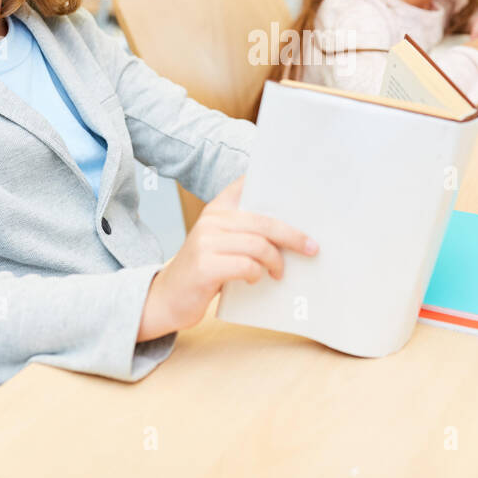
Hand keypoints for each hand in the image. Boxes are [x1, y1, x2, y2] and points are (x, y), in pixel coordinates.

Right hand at [137, 176, 316, 340]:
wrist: (166, 298)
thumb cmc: (204, 271)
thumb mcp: (220, 243)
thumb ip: (246, 231)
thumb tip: (293, 232)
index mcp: (217, 209)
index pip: (246, 184)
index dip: (272, 179)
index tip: (298, 182)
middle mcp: (211, 220)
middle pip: (264, 221)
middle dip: (293, 236)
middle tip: (311, 248)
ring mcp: (206, 242)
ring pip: (259, 245)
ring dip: (275, 261)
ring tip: (278, 272)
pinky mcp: (205, 265)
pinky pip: (246, 266)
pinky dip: (256, 274)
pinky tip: (254, 279)